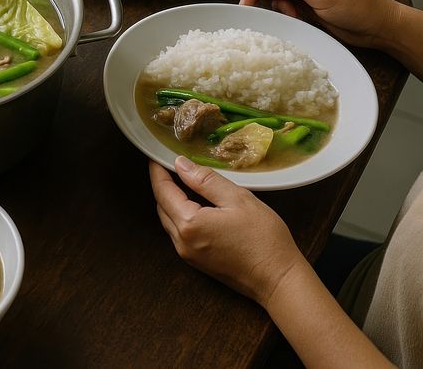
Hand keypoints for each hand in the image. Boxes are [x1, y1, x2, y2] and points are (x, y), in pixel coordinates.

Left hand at [149, 157, 304, 305]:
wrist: (279, 280)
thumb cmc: (264, 238)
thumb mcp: (238, 199)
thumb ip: (206, 181)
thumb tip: (181, 165)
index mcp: (189, 224)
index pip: (163, 191)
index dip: (158, 172)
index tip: (156, 157)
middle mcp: (181, 242)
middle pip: (161, 207)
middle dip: (163, 185)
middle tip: (170, 167)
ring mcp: (187, 255)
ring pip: (168, 221)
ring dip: (170, 201)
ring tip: (181, 182)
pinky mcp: (196, 262)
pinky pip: (178, 233)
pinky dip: (179, 216)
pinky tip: (193, 206)